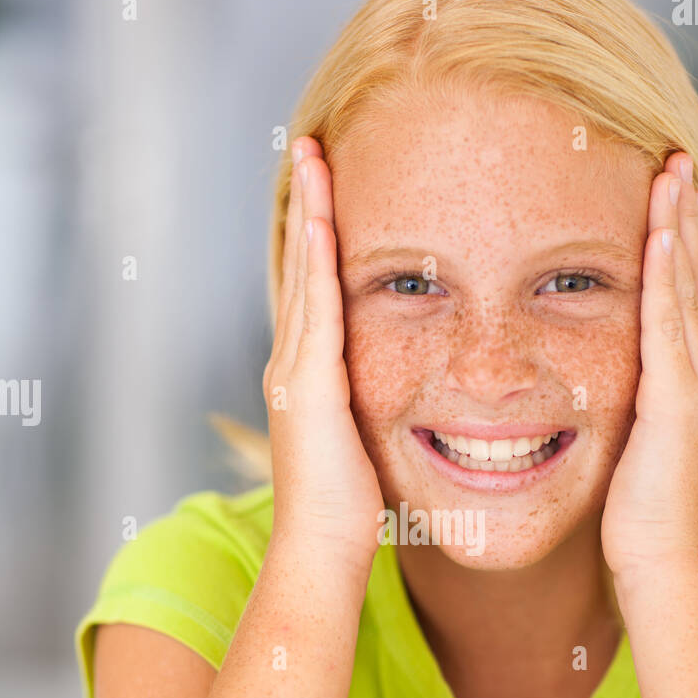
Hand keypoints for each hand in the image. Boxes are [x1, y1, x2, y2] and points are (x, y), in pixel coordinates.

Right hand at [263, 137, 382, 569]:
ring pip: (304, 274)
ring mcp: (295, 371)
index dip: (320, 237)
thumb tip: (404, 403)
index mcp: (310, 376)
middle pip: (302, 267)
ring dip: (308, 211)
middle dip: (308, 204)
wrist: (323, 551)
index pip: (317, 289)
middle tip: (311, 146)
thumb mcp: (365, 448)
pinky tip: (325, 215)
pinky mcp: (307, 385)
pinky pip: (316, 306)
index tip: (331, 188)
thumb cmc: (350, 514)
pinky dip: (317, 257)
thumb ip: (373, 415)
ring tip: (311, 157)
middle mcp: (294, 363)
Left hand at [601, 152, 697, 585]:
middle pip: (694, 282)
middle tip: (675, 163)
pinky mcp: (679, 402)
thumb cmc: (640, 517)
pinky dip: (666, 275)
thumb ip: (635, 407)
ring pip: (685, 292)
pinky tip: (660, 233)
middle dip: (685, 218)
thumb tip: (621, 383)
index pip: (687, 299)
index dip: (681, 246)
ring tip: (670, 175)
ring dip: (678, 228)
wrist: (662, 561)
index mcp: (694, 386)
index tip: (669, 198)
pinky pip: (668, 324)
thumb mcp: (638, 448)